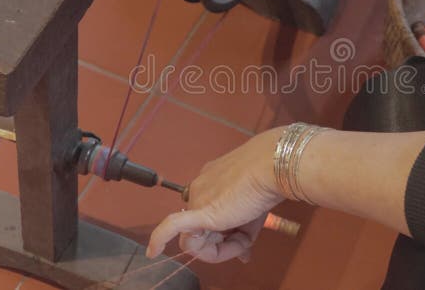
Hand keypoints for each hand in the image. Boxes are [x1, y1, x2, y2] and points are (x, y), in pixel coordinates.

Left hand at [146, 126, 286, 262]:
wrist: (272, 167)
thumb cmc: (268, 182)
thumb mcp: (254, 213)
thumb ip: (244, 232)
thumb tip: (244, 256)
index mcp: (212, 181)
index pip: (210, 216)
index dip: (226, 234)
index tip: (244, 243)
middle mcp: (201, 188)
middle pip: (205, 229)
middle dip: (225, 243)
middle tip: (245, 245)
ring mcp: (198, 198)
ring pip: (199, 238)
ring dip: (221, 248)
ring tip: (244, 242)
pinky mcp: (200, 210)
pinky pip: (172, 227)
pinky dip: (160, 239)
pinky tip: (152, 252)